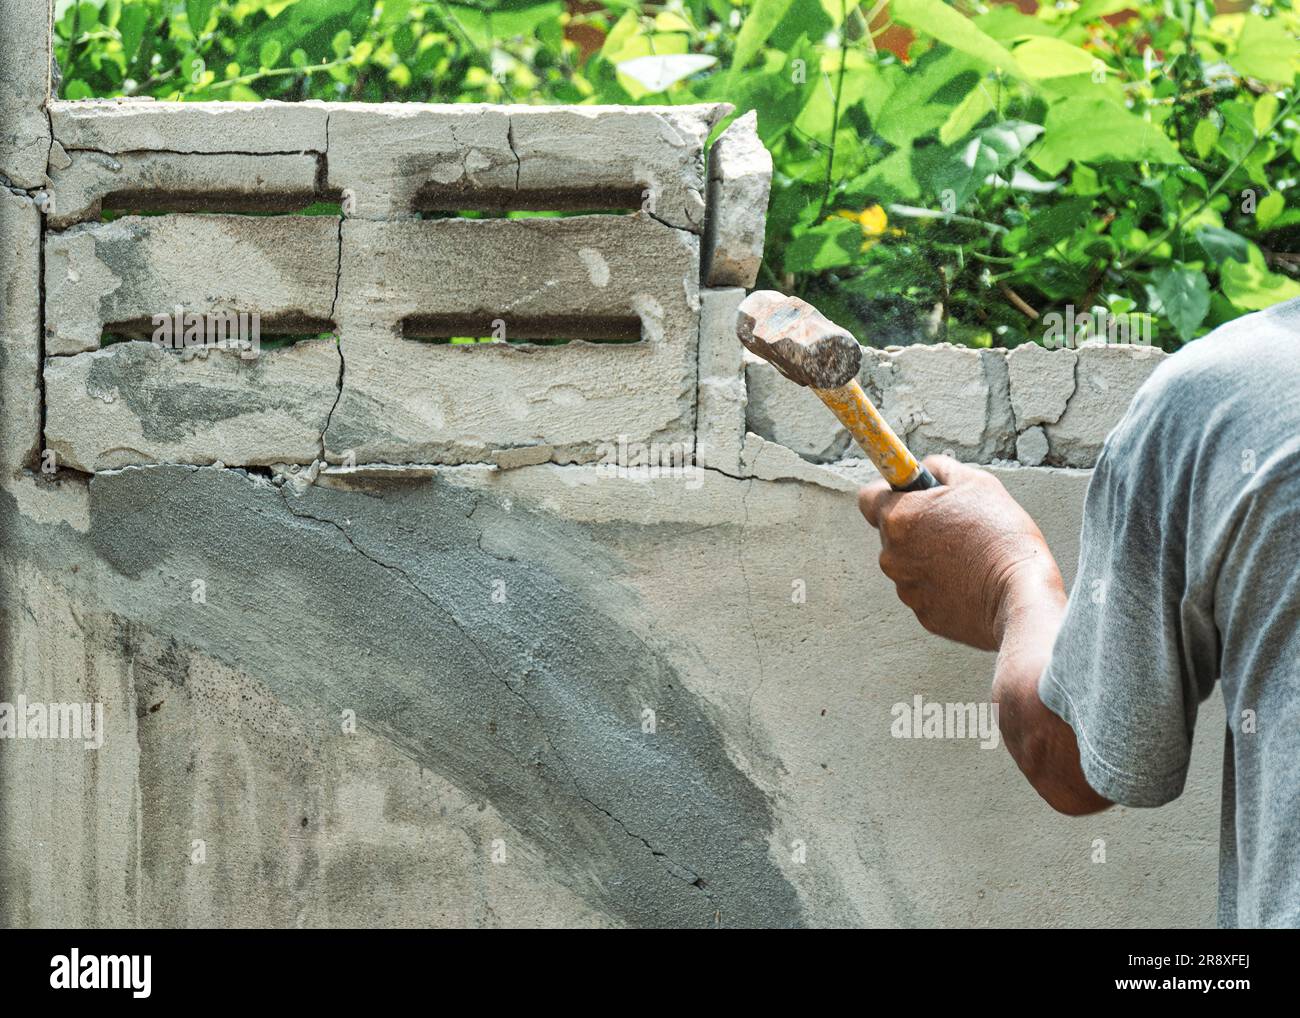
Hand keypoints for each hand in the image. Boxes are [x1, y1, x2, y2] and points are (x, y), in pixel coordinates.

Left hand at [858, 456, 1063, 650]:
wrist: (1020, 593)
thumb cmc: (1000, 534)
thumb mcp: (976, 482)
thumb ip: (939, 468)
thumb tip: (925, 468)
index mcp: (898, 518)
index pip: (868, 498)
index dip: (889, 492)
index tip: (910, 494)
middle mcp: (891, 555)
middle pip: (891, 532)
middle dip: (916, 526)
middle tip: (954, 524)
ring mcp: (905, 588)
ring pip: (908, 564)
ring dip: (928, 557)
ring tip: (968, 555)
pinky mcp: (923, 614)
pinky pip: (925, 592)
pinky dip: (942, 586)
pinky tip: (970, 580)